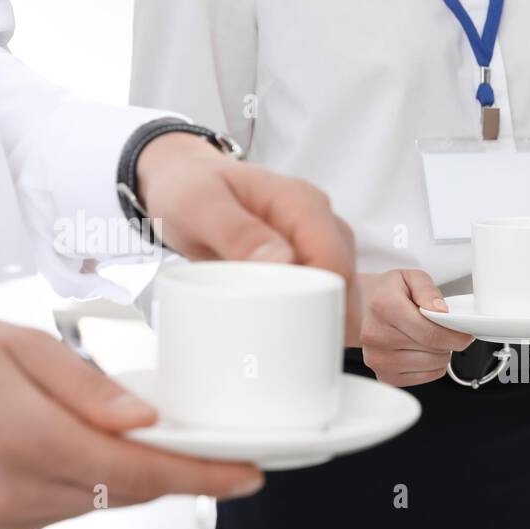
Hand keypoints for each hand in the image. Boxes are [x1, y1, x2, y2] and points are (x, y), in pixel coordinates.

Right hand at [0, 317, 263, 528]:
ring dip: (123, 473)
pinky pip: (65, 511)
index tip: (250, 475)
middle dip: (174, 470)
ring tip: (108, 431)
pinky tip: (61, 450)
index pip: (141, 470)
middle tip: (208, 447)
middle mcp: (16, 490)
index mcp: (27, 438)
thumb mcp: (13, 345)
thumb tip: (146, 419)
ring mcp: (2, 520)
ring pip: (99, 502)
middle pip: (129, 490)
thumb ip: (86, 385)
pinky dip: (82, 484)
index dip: (204, 477)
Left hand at [136, 132, 360, 341]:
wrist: (184, 183)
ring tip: (287, 343)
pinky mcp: (313, 261)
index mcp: (300, 202)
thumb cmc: (189, 189)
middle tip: (282, 345)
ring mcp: (320, 242)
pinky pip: (329, 295)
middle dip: (325, 318)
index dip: (320, 299)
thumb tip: (283, 261)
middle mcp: (321, 221)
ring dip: (324, 322)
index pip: (332, 259)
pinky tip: (295, 335)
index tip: (286, 327)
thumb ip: (237, 231)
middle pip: (345, 281)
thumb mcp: (198, 205)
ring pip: (344, 293)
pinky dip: (317, 318)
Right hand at [355, 269, 473, 386]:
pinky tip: (424, 352)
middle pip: (432, 350)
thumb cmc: (391, 293)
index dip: (455, 336)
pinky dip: (432, 367)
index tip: (466, 334)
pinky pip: (424, 378)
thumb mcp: (412, 277)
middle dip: (449, 342)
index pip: (430, 333)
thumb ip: (429, 291)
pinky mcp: (384, 375)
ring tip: (432, 339)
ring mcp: (378, 359)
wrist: (366, 308)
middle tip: (446, 331)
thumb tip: (441, 311)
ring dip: (441, 354)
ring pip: (431, 366)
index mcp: (384, 307)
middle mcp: (376, 335)